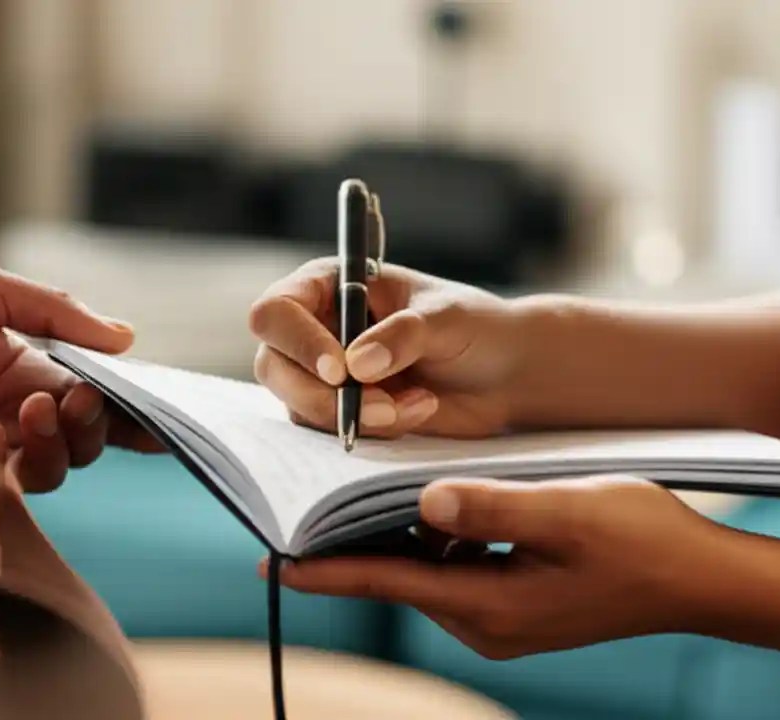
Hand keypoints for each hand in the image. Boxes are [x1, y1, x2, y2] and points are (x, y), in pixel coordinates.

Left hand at [0, 262, 158, 491]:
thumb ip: (54, 310)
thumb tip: (127, 338)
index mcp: (35, 370)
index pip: (101, 398)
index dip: (134, 413)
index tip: (159, 417)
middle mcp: (22, 414)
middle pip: (89, 439)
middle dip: (94, 422)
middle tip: (74, 397)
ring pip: (58, 468)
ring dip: (60, 441)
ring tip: (30, 407)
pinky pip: (10, 485)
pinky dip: (16, 461)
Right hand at [249, 259, 522, 438]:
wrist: (505, 374)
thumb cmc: (475, 326)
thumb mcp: (447, 318)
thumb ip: (404, 334)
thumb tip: (356, 365)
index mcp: (330, 284)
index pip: (277, 310)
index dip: (298, 341)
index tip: (341, 370)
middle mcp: (315, 327)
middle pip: (274, 366)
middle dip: (324, 395)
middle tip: (383, 406)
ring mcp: (324, 373)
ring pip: (300, 405)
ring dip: (355, 416)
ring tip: (419, 402)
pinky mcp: (342, 411)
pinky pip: (330, 431)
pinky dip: (373, 431)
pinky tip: (419, 410)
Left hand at [261, 476, 719, 659]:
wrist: (700, 580)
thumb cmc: (642, 542)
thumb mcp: (566, 513)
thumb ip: (491, 507)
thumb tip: (423, 503)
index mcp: (489, 605)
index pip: (387, 582)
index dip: (326, 570)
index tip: (273, 560)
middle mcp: (486, 622)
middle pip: (398, 577)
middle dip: (352, 543)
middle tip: (303, 503)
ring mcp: (502, 617)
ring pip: (425, 570)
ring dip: (395, 535)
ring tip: (353, 492)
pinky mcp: (518, 603)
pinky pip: (455, 570)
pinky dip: (433, 540)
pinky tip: (428, 503)